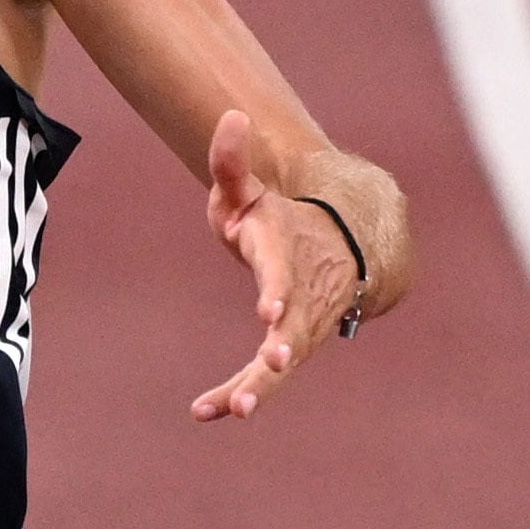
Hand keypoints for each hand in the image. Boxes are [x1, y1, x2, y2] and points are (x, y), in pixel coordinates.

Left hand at [191, 109, 359, 424]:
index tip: (270, 313)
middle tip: (272, 364)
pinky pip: (263, 378)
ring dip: (260, 385)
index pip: (283, 275)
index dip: (278, 293)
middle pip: (294, 328)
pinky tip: (204, 413)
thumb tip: (230, 116)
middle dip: (283, 347)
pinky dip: (236, 393)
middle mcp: (298, 297)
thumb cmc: (277, 219)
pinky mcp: (285, 350)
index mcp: (284, 255)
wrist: (325, 250)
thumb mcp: (249, 190)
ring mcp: (297, 328)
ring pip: (282, 362)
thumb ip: (232, 162)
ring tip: (236, 408)